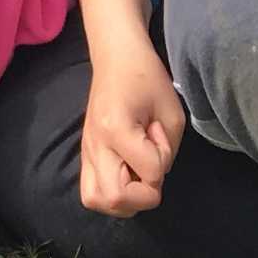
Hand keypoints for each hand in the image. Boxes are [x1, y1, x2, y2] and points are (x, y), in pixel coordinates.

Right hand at [73, 0, 180, 216]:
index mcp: (116, 129)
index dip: (163, 158)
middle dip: (142, 194)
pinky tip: (125, 174)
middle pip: (114, 199)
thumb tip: (151, 176)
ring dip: (124, 199)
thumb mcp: (172, 113)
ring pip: (96, 200)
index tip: (158, 132)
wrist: (116, 57)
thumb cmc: (147, 78)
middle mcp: (96, 146)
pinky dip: (111, 193)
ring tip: (136, 175)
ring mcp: (86, 151)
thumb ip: (167, 151)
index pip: (150, 173)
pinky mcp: (85, 155)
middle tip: (149, 167)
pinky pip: (91, 191)